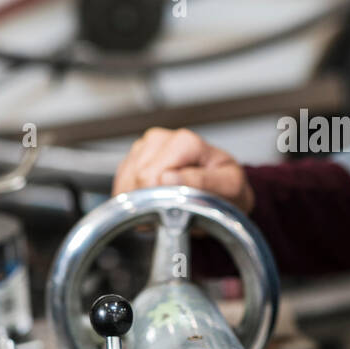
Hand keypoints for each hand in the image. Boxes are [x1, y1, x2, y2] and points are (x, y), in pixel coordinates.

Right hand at [111, 128, 255, 214]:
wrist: (223, 189)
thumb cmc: (227, 187)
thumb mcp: (228, 186)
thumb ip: (202, 181)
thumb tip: (169, 178)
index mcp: (185, 142)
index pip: (153, 174)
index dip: (160, 198)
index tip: (175, 209)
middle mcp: (162, 138)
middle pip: (138, 177)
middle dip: (151, 200)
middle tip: (171, 210)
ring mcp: (146, 146)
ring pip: (126, 179)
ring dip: (141, 200)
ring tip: (164, 206)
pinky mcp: (135, 157)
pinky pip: (120, 181)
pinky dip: (132, 197)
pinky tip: (151, 202)